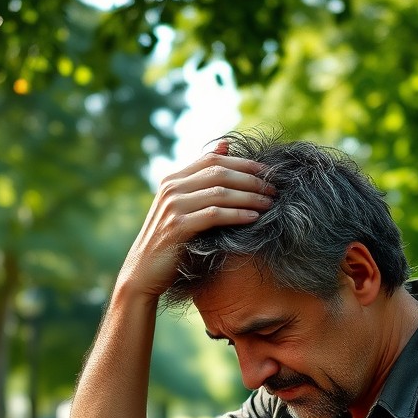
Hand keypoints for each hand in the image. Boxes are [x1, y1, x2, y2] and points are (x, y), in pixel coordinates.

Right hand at [118, 141, 274, 300]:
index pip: (213, 160)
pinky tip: (254, 218)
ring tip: (269, 202)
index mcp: (172, 179)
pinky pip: (214, 215)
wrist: (143, 272)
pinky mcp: (178, 226)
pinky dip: (237, 214)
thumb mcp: (183, 207)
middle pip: (219, 173)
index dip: (243, 163)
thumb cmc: (169, 241)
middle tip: (274, 188)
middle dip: (251, 179)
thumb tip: (225, 145)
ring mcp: (173, 207)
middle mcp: (171, 188)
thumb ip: (201, 180)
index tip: (268, 171)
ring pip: (220, 192)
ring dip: (249, 196)